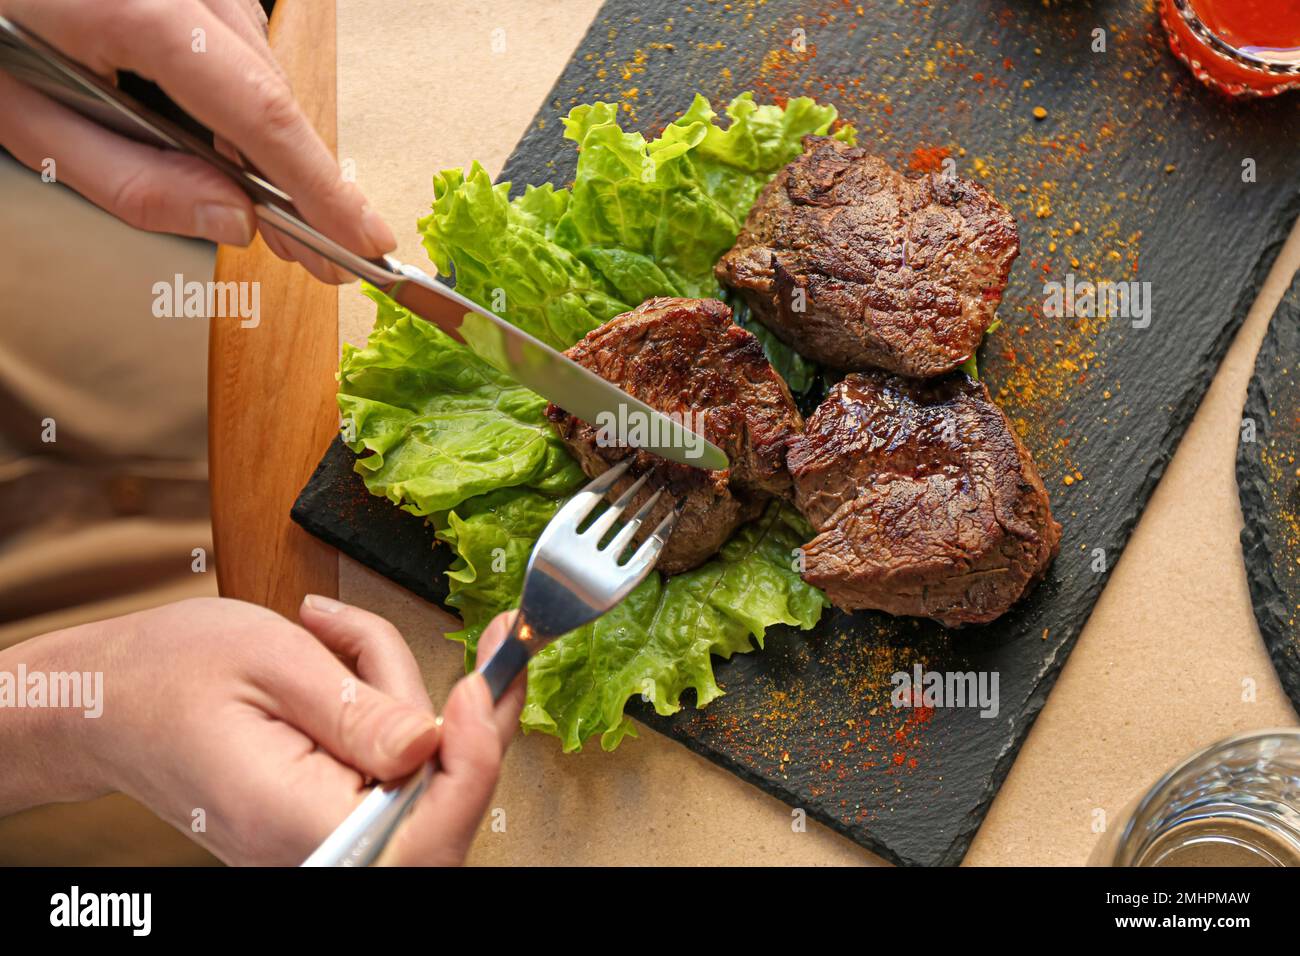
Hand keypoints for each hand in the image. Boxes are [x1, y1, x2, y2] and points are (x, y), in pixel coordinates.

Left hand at [0, 0, 395, 281]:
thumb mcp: (26, 121)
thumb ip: (132, 182)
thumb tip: (234, 221)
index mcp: (141, 12)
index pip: (262, 115)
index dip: (322, 188)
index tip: (364, 241)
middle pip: (273, 99)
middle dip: (304, 188)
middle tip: (327, 259)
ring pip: (263, 79)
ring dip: (269, 150)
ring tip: (279, 218)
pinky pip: (245, 55)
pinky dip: (243, 110)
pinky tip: (232, 154)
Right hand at [0, 596, 524, 865]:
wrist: (103, 702)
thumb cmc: (167, 674)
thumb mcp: (268, 659)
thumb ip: (357, 707)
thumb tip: (432, 742)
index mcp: (292, 819)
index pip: (425, 830)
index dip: (476, 759)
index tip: (485, 684)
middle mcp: (310, 850)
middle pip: (438, 807)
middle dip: (459, 719)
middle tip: (475, 645)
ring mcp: (319, 842)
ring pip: (421, 784)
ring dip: (407, 701)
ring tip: (338, 637)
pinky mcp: (327, 819)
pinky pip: (392, 776)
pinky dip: (390, 713)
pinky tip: (350, 663)